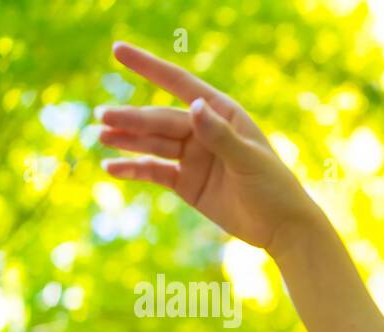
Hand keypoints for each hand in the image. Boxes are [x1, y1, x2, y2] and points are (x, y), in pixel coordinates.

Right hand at [97, 42, 322, 257]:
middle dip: (132, 118)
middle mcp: (204, 132)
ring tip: (100, 136)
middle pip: (161, 120)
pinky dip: (133, 169)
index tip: (118, 51)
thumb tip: (194, 105)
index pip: (180, 84)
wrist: (283, 229)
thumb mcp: (249, 161)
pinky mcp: (187, 183)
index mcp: (223, 115)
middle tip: (104, 117)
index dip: (149, 66)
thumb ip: (220, 135)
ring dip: (127, 140)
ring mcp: (194, 157)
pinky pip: (155, 171)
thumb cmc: (274, 189)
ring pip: (153, 144)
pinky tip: (110, 167)